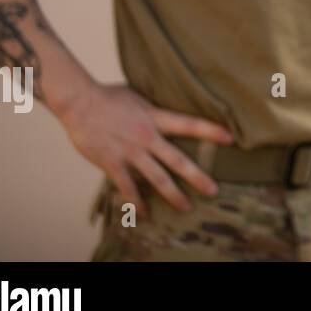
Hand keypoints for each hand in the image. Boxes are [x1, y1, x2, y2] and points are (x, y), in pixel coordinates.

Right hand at [58, 83, 233, 217]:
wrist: (79, 102)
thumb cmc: (109, 96)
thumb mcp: (140, 95)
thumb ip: (156, 106)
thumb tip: (173, 104)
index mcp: (156, 117)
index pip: (190, 124)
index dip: (212, 131)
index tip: (231, 139)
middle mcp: (147, 136)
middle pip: (178, 160)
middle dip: (197, 177)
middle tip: (214, 191)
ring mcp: (130, 151)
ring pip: (157, 178)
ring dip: (173, 195)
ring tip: (186, 208)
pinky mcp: (112, 162)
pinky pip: (128, 187)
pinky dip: (137, 202)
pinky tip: (145, 214)